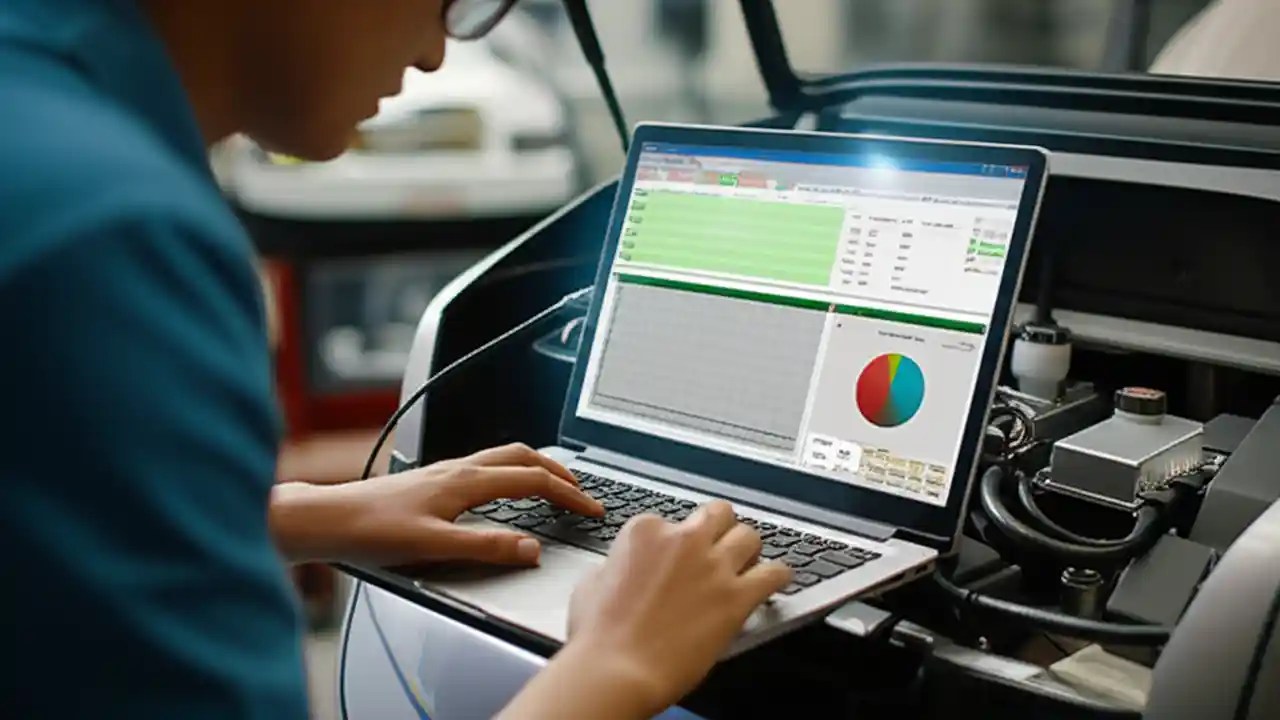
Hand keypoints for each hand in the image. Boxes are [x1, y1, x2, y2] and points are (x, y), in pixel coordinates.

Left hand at [269, 443, 602, 565]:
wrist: (328, 519)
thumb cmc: (370, 531)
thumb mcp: (432, 546)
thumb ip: (485, 547)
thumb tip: (530, 549)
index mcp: (466, 482)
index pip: (533, 480)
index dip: (569, 494)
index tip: (591, 509)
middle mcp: (459, 469)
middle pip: (524, 456)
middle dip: (560, 471)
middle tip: (582, 491)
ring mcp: (447, 471)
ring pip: (505, 456)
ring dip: (536, 467)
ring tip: (554, 486)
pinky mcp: (434, 480)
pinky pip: (486, 465)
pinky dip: (512, 472)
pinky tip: (505, 492)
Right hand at [499, 502, 790, 718]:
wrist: (617, 669)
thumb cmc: (599, 635)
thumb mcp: (591, 584)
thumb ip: (615, 566)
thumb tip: (621, 571)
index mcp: (646, 531)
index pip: (671, 522)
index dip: (676, 543)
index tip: (676, 561)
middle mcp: (684, 540)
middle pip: (718, 515)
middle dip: (719, 532)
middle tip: (717, 551)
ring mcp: (713, 566)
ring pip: (749, 536)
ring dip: (749, 551)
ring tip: (746, 565)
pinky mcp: (738, 596)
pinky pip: (775, 572)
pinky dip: (778, 576)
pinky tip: (775, 582)